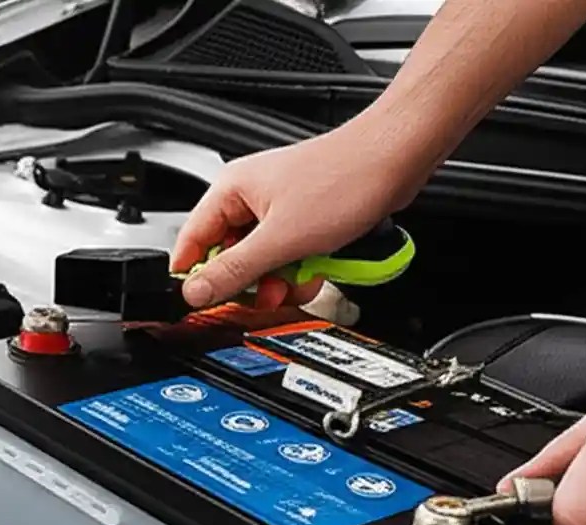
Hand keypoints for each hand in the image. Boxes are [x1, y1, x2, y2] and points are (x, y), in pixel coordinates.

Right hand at [172, 120, 422, 309]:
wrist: (394, 159)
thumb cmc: (345, 179)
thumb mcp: (280, 240)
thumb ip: (234, 270)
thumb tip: (195, 292)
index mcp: (230, 190)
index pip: (190, 242)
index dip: (194, 277)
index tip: (204, 304)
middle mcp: (249, 197)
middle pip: (228, 256)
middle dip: (251, 281)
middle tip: (269, 292)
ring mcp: (278, 208)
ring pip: (261, 260)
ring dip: (281, 278)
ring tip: (302, 277)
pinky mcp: (303, 219)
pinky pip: (288, 255)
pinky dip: (301, 268)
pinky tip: (318, 266)